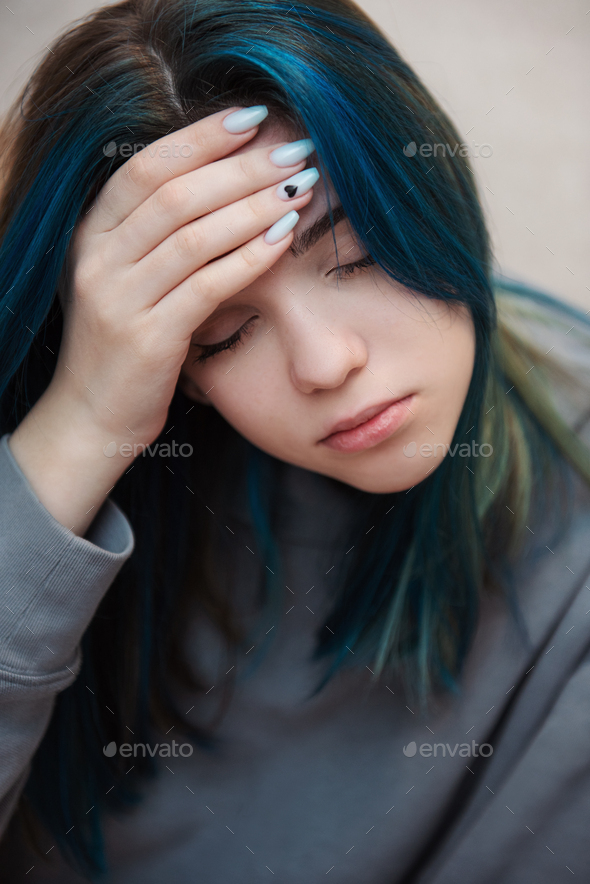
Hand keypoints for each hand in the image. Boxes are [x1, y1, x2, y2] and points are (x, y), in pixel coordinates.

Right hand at [9, 106, 315, 532]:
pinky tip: (282, 239)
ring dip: (253, 206)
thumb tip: (225, 186)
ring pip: (193, 235)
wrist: (91, 418)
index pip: (145, 167)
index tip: (252, 118)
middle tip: (294, 152)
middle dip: (241, 167)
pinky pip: (207, 285)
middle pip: (175, 194)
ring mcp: (118, 299)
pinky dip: (249, 257)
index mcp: (91, 236)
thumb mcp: (125, 281)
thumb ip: (157, 237)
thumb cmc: (121, 346)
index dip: (201, 138)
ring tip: (299, 189)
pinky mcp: (148, 340)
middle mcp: (98, 260)